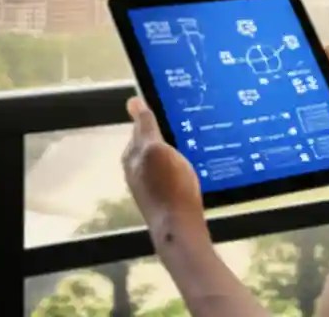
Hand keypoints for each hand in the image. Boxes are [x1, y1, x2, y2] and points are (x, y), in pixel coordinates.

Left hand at [122, 97, 204, 233]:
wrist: (179, 227)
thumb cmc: (169, 186)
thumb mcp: (156, 150)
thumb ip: (145, 127)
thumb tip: (133, 101)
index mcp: (132, 155)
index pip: (140, 127)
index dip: (155, 116)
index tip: (174, 108)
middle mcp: (136, 170)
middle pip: (152, 143)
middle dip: (166, 133)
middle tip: (189, 122)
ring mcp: (149, 185)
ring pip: (162, 158)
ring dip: (176, 149)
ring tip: (196, 141)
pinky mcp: (163, 197)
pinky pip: (171, 172)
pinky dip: (181, 165)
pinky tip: (194, 165)